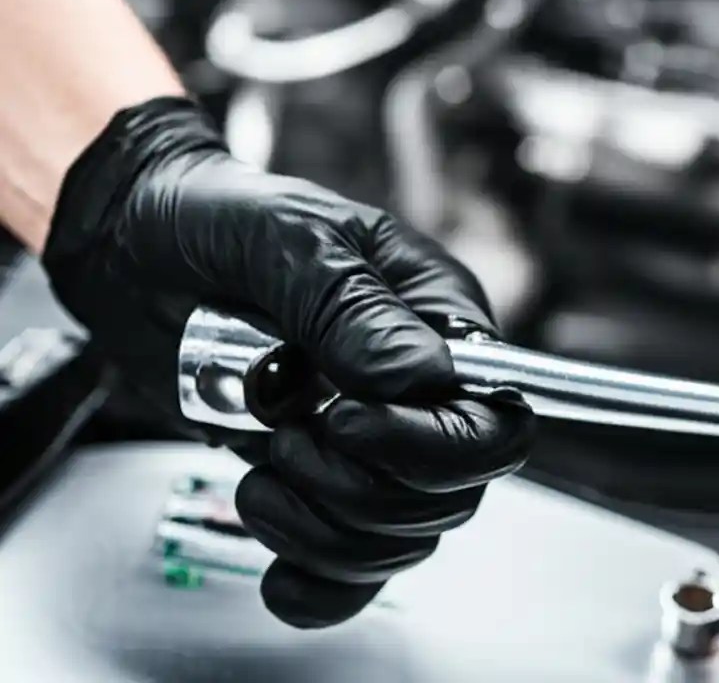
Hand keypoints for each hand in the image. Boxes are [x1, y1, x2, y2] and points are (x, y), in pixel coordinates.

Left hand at [42, 98, 532, 626]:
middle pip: (448, 496)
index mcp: (439, 324)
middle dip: (359, 489)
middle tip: (284, 434)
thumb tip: (416, 375)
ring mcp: (371, 445)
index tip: (346, 422)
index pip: (494, 419)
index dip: (434, 445)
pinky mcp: (320, 484)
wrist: (137, 250)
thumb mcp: (285, 238)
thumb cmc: (221, 221)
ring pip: (397, 541)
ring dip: (321, 529)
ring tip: (260, 470)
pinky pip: (350, 570)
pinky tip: (275, 560)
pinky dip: (315, 585)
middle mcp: (418, 393)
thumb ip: (350, 305)